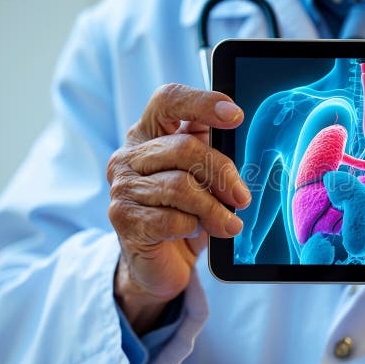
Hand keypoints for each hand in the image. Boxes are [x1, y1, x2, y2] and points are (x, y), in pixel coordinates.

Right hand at [106, 83, 249, 333]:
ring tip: (229, 224)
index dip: (202, 103)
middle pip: (184, 147)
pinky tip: (193, 232)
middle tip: (242, 198)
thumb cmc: (185, 212)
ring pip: (180, 186)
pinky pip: (169, 218)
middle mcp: (129, 154)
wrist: (163, 262)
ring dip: (213, 209)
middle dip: (222, 173)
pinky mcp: (122, 218)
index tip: (236, 116)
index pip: (168, 101)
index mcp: (149, 133)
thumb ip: (210, 153)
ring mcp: (122, 186)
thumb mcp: (202, 178)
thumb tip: (234, 136)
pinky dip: (191, 226)